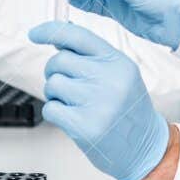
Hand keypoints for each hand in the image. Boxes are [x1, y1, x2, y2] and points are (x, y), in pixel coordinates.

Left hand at [29, 21, 169, 179]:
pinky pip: (50, 108)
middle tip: (67, 86)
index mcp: (118, 62)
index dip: (50, 31)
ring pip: (52, 84)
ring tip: (73, 104)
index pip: (77, 36)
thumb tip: (59, 41)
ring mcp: (96, 103)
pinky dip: (54, 112)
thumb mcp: (122, 76)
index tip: (35, 34)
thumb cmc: (129, 113)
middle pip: (59, 60)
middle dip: (55, 72)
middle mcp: (109, 79)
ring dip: (55, 94)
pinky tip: (71, 118)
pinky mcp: (84, 126)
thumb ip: (94, 58)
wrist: (144, 148)